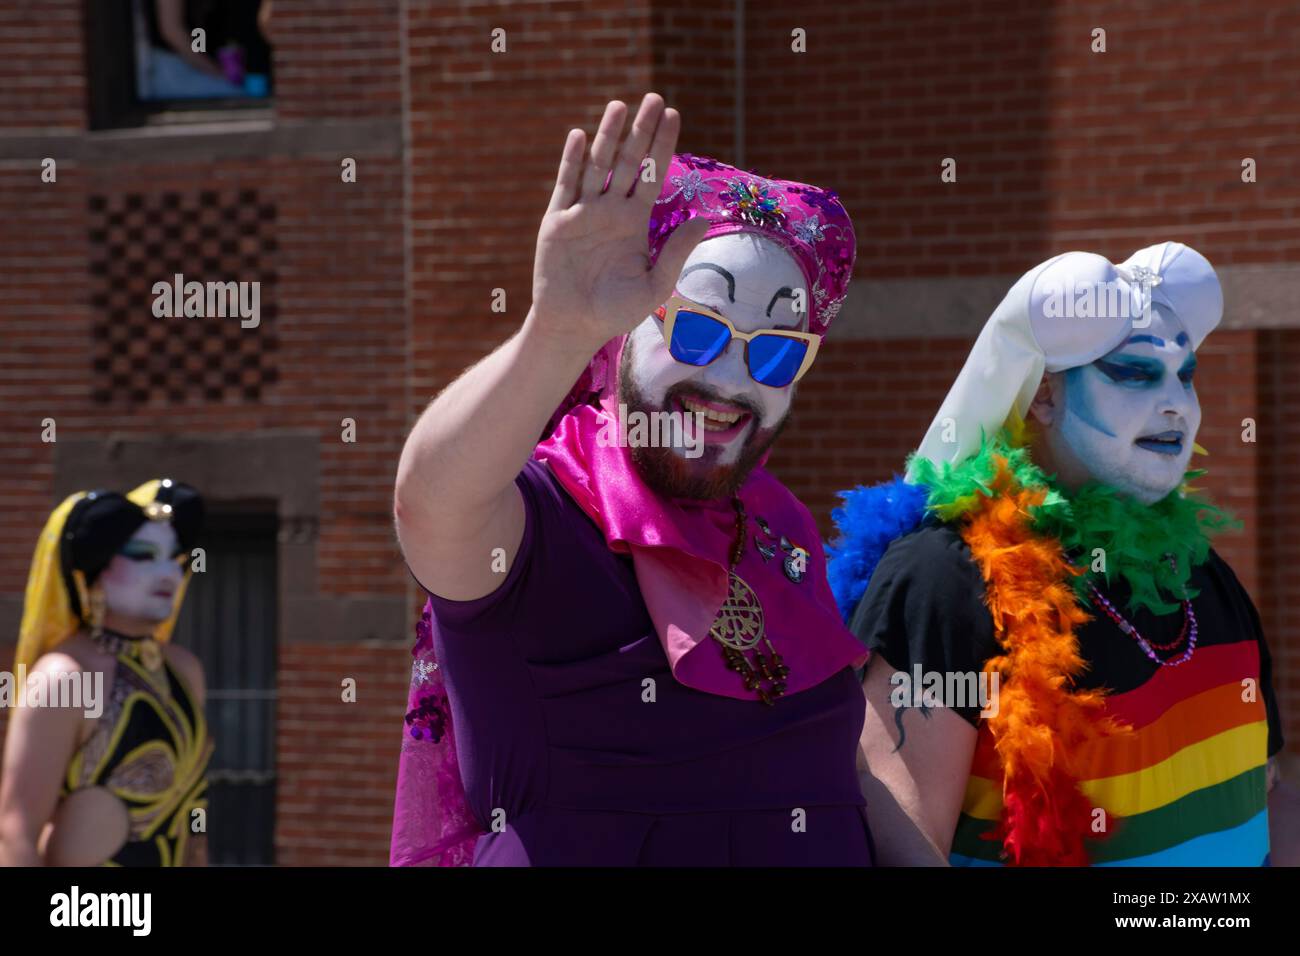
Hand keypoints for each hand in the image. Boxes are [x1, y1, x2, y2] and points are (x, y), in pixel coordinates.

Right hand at [529, 93, 710, 353]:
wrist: (574, 326)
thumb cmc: (615, 311)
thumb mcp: (654, 284)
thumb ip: (676, 252)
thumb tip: (704, 219)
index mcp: (634, 221)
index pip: (651, 174)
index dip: (663, 145)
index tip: (674, 115)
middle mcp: (610, 210)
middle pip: (628, 161)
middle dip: (640, 131)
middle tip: (654, 97)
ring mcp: (583, 212)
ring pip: (598, 166)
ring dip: (608, 136)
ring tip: (620, 105)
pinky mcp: (557, 221)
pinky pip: (566, 185)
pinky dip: (573, 161)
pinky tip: (580, 136)